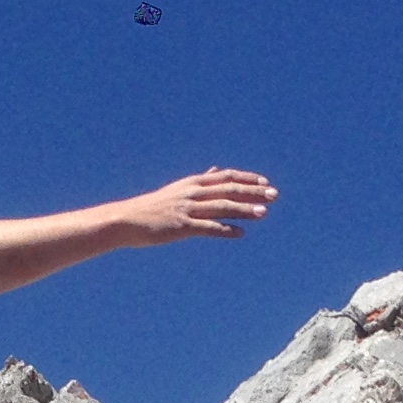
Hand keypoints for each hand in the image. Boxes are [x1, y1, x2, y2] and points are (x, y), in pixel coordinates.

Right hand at [121, 168, 277, 241]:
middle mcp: (193, 193)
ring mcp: (187, 209)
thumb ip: (201, 181)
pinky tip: (240, 233)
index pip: (226, 177)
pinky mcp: (181, 227)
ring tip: (264, 213)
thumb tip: (216, 170)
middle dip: (253, 192)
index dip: (247, 179)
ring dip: (244, 209)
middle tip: (274, 195)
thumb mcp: (179, 189)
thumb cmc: (155, 206)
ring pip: (221, 207)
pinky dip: (225, 230)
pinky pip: (208, 228)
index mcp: (193, 183)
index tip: (265, 183)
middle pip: (228, 189)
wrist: (128, 220)